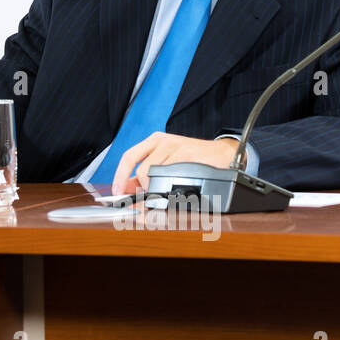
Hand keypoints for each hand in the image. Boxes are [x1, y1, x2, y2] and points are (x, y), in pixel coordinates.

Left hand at [111, 133, 237, 195]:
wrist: (222, 154)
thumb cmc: (193, 159)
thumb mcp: (166, 161)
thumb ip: (145, 174)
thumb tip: (127, 188)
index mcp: (154, 141)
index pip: (129, 157)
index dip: (120, 175)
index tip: (116, 191)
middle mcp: (162, 141)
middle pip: (138, 165)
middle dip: (136, 186)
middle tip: (137, 198)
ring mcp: (175, 147)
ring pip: (152, 172)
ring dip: (152, 189)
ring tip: (159, 194)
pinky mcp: (187, 155)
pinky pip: (169, 175)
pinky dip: (166, 187)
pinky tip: (173, 189)